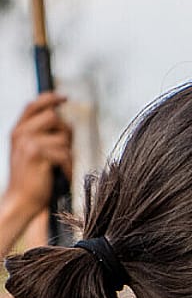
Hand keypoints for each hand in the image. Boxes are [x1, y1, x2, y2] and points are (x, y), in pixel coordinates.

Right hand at [4, 93, 73, 225]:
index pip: (34, 105)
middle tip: (65, 152)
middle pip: (54, 118)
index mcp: (18, 131)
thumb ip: (41, 136)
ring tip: (60, 168)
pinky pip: (65, 154)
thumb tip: (62, 121)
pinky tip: (62, 175)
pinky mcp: (38, 154)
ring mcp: (28, 143)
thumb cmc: (32, 179)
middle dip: (66, 134)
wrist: (21, 200)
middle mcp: (21, 133)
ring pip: (63, 139)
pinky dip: (68, 168)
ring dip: (68, 156)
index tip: (64, 97)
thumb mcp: (32, 152)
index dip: (50, 98)